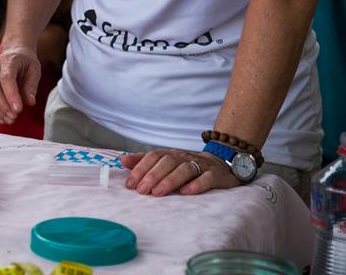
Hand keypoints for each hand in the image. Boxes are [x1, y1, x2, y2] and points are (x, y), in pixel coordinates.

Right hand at [0, 44, 39, 125]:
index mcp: (8, 60)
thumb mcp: (34, 70)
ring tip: (10, 120)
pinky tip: (1, 118)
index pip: (6, 78)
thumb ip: (32, 86)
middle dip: (2, 105)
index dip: (11, 95)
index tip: (18, 109)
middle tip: (14, 117)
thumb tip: (30, 101)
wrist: (14, 53)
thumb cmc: (25, 62)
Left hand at [122, 149, 241, 195]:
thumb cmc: (188, 166)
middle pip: (167, 162)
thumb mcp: (166, 162)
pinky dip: (196, 184)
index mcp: (171, 154)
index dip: (141, 169)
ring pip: (184, 169)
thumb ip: (145, 161)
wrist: (222, 164)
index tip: (130, 184)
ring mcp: (201, 165)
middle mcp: (184, 157)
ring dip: (169, 180)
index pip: (153, 157)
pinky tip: (185, 192)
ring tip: (158, 192)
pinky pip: (206, 178)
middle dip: (152, 176)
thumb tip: (123, 160)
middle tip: (142, 190)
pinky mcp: (216, 175)